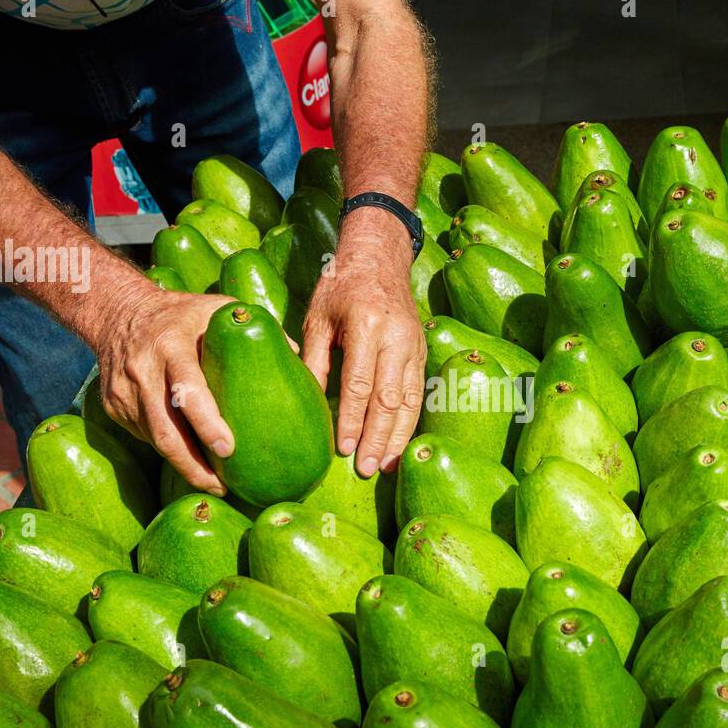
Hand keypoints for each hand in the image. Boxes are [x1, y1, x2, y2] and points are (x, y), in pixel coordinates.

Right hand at [92, 281, 235, 495]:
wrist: (118, 310)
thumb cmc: (183, 314)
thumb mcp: (217, 309)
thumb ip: (255, 331)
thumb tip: (298, 359)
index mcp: (172, 345)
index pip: (188, 390)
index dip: (207, 423)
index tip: (230, 449)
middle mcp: (143, 369)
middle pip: (165, 428)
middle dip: (194, 464)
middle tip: (223, 486)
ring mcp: (123, 391)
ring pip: (154, 439)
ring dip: (184, 466)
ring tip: (214, 484)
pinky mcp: (113, 407)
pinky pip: (144, 436)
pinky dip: (168, 450)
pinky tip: (190, 461)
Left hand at [302, 222, 424, 476]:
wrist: (379, 257)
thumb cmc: (340, 286)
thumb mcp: (317, 318)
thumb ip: (314, 360)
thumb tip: (305, 403)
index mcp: (368, 326)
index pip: (360, 384)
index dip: (352, 420)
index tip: (342, 449)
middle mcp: (397, 338)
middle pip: (389, 399)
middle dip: (377, 438)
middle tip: (365, 470)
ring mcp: (415, 346)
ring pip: (409, 400)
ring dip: (397, 437)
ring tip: (385, 466)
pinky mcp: (422, 352)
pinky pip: (417, 394)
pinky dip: (409, 422)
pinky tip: (399, 445)